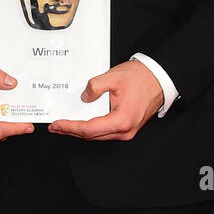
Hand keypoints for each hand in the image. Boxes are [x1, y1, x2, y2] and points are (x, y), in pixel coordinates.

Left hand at [48, 59, 162, 140]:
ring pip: (98, 135)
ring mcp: (127, 131)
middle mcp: (124, 131)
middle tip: (55, 126)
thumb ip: (95, 87)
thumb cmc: (141, 78)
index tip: (56, 124)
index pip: (89, 129)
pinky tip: (82, 122)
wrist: (158, 78)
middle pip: (92, 135)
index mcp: (121, 120)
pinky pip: (105, 131)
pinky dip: (91, 128)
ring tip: (65, 125)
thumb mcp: (114, 77)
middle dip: (71, 131)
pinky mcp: (127, 127)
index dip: (70, 127)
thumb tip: (84, 97)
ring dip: (81, 131)